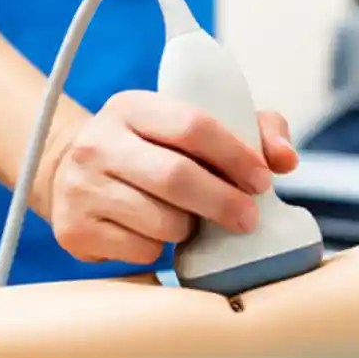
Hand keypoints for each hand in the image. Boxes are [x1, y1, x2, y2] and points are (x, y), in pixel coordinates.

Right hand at [40, 90, 298, 264]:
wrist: (73, 177)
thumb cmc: (152, 151)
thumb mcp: (189, 126)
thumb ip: (250, 130)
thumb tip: (285, 159)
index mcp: (130, 106)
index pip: (192, 124)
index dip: (235, 154)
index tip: (261, 180)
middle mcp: (96, 142)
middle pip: (176, 177)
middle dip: (223, 202)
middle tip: (248, 218)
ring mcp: (80, 187)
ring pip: (161, 221)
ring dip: (189, 228)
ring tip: (188, 220)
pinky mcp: (74, 230)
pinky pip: (140, 251)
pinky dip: (159, 249)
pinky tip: (153, 233)